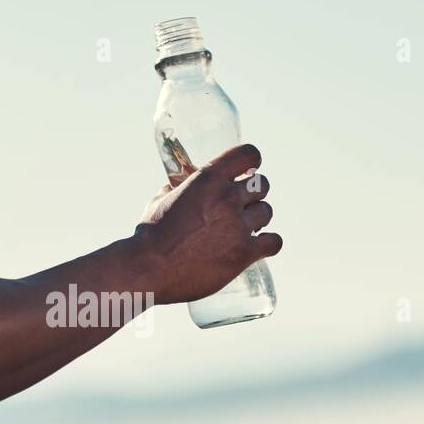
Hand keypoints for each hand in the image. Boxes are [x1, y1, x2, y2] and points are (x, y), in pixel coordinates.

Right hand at [133, 143, 282, 304]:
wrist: (149, 268)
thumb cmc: (150, 235)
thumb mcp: (161, 200)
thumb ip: (176, 188)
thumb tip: (180, 184)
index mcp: (207, 179)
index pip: (248, 155)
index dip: (251, 160)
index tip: (248, 168)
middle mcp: (227, 198)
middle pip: (262, 184)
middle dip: (252, 193)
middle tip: (239, 205)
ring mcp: (238, 226)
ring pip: (267, 211)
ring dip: (257, 218)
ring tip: (242, 227)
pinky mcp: (244, 253)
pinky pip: (274, 242)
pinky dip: (268, 243)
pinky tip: (258, 245)